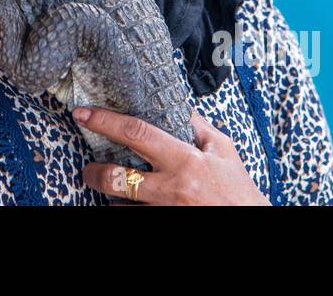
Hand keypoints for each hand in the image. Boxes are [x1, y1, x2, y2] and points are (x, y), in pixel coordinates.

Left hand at [74, 108, 270, 205]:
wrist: (250, 223)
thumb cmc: (238, 190)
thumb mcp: (223, 150)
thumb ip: (198, 127)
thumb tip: (177, 107)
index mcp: (185, 160)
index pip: (137, 133)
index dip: (105, 121)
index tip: (83, 114)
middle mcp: (172, 188)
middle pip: (116, 177)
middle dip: (94, 172)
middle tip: (88, 167)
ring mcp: (165, 211)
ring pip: (120, 204)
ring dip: (109, 195)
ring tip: (106, 186)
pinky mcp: (164, 224)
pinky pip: (133, 218)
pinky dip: (125, 210)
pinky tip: (125, 204)